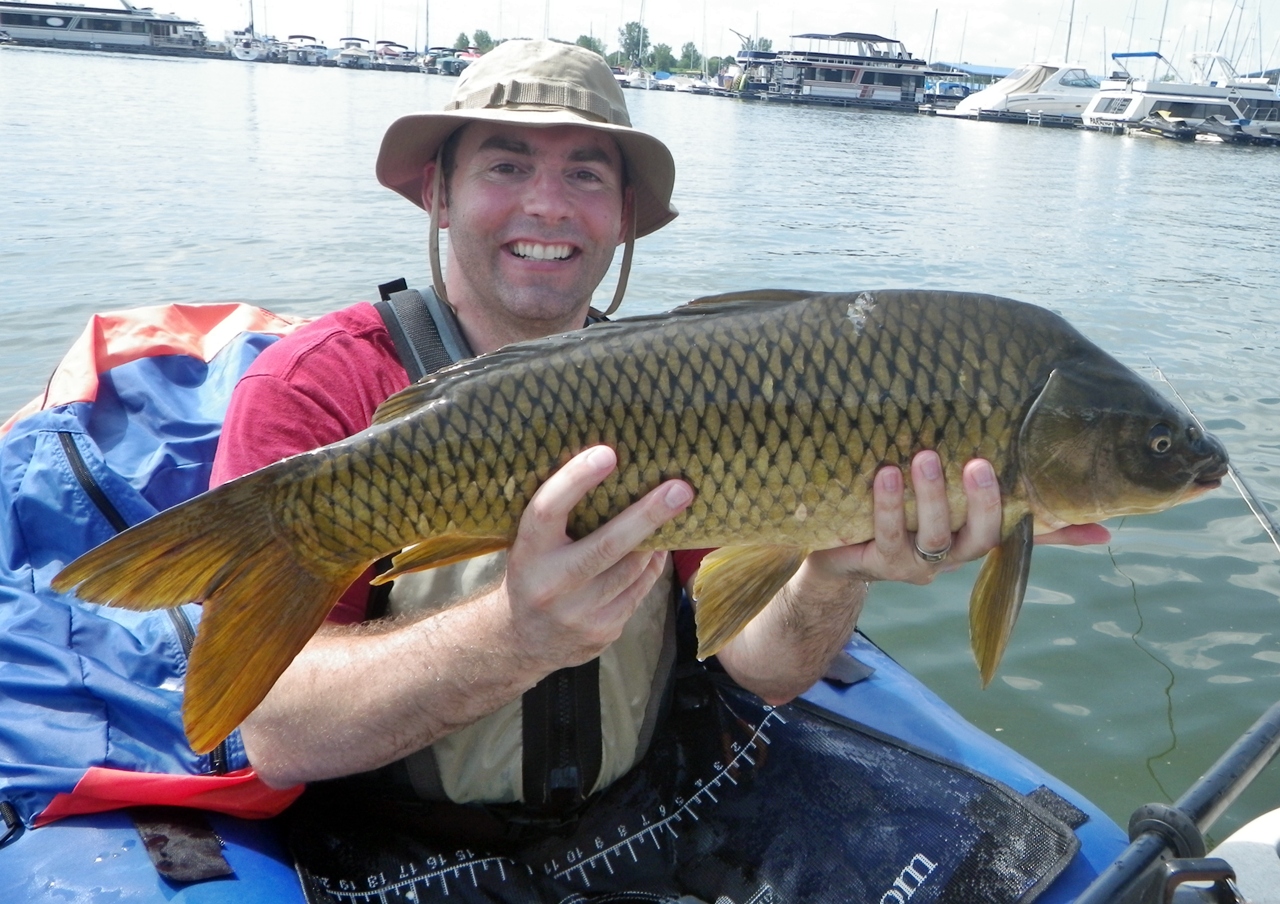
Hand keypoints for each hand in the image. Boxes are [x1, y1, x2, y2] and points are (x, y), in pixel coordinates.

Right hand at [502, 445, 692, 670]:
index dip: (576, 479)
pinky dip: (651, 566)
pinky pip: (639, 591)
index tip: (607, 453)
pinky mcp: (603, 630)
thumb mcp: (532, 545)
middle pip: (607, 545)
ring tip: (674, 509)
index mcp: (527, 553)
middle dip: (647, 515)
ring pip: (632, 568)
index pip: (548, 509)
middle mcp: (551, 584)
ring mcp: (579, 613)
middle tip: (680, 489)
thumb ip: (563, 518)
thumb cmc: (534, 573)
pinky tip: (656, 548)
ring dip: (656, 539)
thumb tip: (614, 470)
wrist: (520, 641)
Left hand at [805, 451, 1002, 586]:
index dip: (1002, 503)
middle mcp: (947, 557)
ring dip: (932, 496)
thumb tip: (953, 418)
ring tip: (925, 458)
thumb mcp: (916, 496)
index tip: (995, 465)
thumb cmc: (886, 511)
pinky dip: (890, 505)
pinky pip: (890, 536)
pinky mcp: (883, 565)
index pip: (997, 526)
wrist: (837, 552)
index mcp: (963, 537)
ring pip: (934, 537)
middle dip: (980, 502)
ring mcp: (915, 565)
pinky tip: (887, 476)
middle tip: (976, 464)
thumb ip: (939, 473)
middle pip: (978, 538)